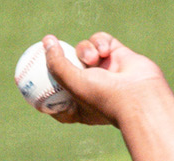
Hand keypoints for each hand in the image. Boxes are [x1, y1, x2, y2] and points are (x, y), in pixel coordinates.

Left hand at [41, 33, 167, 127]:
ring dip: (86, 50)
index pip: (57, 99)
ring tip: (94, 59)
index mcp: (80, 106)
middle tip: (51, 50)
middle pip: (68, 69)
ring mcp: (106, 70)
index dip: (45, 91)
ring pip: (84, 50)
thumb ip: (56, 64)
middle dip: (62, 61)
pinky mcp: (118, 55)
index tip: (32, 83)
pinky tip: (105, 52)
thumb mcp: (72, 84)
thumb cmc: (104, 98)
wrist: (141, 96)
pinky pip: (102, 40)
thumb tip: (46, 42)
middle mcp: (93, 89)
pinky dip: (101, 42)